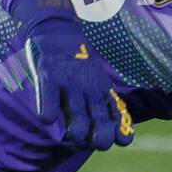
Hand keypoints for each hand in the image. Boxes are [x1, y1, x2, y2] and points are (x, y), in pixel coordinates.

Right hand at [11, 0, 133, 149]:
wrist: (58, 30)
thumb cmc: (78, 66)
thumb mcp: (99, 83)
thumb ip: (110, 110)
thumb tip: (125, 140)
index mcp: (103, 92)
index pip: (116, 120)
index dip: (117, 135)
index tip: (113, 140)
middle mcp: (89, 88)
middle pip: (99, 121)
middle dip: (98, 139)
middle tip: (89, 142)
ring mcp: (69, 81)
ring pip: (77, 114)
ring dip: (75, 131)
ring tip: (69, 135)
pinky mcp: (49, 74)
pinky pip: (48, 96)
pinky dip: (48, 110)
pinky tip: (47, 119)